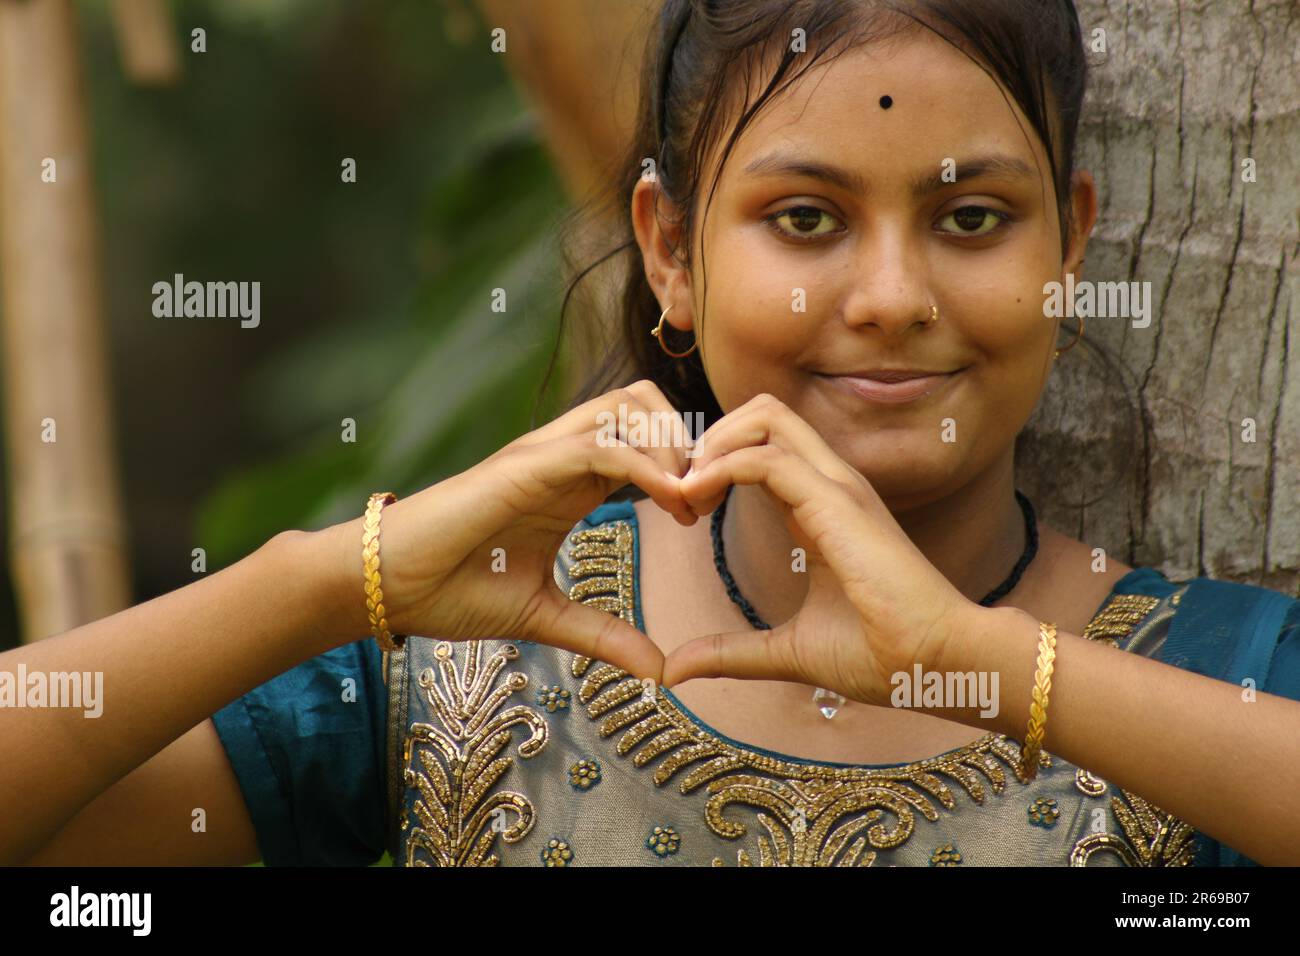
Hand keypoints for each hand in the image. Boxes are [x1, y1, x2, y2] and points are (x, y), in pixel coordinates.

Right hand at [348, 381, 696, 680]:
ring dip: (672, 447)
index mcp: (570, 482)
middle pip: (645, 403)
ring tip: (686, 500)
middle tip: (700, 499)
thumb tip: (657, 669)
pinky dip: (646, 465)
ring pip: (628, 407)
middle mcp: (561, 456)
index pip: (643, 439)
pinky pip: (602, 445)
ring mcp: (543, 455)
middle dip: (686, 443)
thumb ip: (603, 635)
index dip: (682, 466)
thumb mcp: (546, 617)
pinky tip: (669, 501)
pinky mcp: (526, 466)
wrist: (389, 586)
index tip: (698, 516)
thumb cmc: (453, 590)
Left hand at [661, 393, 979, 705]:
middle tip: (680, 491)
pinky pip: (766, 458)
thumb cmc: (881, 655)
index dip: (714, 463)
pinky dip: (721, 468)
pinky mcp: (836, 503)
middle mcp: (830, 484)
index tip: (683, 510)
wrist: (938, 665)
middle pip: (763, 413)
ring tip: (685, 495)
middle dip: (709, 438)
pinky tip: (698, 502)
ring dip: (711, 447)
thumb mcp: (786, 651)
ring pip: (765, 417)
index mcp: (821, 507)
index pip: (762, 447)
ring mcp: (837, 487)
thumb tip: (676, 669)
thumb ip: (732, 653)